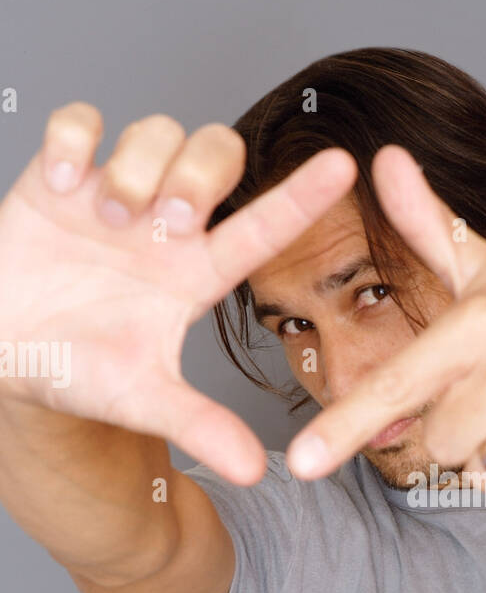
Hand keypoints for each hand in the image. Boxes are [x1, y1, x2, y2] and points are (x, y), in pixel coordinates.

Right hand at [0, 103, 356, 481]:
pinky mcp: (59, 175)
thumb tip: (255, 471)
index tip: (345, 166)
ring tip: (105, 214)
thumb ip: (199, 424)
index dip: (302, 197)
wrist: (9, 358)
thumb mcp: (140, 399)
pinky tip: (65, 181)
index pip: (261, 229)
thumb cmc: (80, 372)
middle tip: (164, 219)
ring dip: (139, 165)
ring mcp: (115, 195)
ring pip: (156, 131)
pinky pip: (80, 120)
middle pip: (216, 155)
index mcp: (194, 274)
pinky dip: (76, 138)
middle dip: (200, 174)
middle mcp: (164, 226)